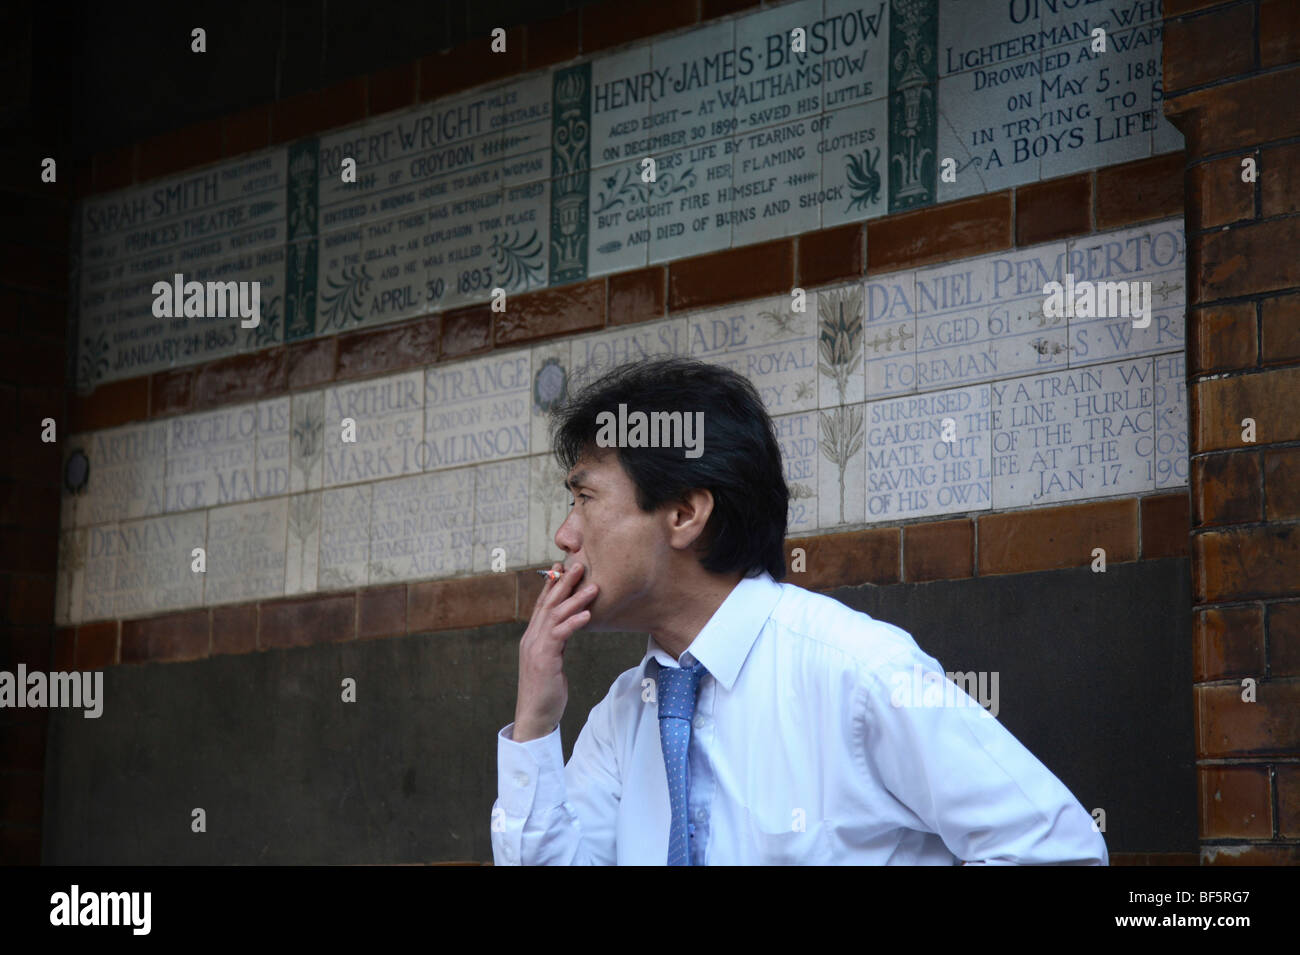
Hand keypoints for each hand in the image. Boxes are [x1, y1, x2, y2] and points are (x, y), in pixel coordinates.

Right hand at [512, 562, 597, 741]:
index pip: (542, 605)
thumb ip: (555, 644)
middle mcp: (531, 638)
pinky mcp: (544, 660)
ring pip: (555, 616)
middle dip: (564, 582)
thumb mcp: (550, 662)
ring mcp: (536, 648)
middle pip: (548, 604)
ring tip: (593, 587)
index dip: (552, 584)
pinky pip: (559, 635)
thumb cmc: (545, 691)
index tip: (562, 567)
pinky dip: (574, 622)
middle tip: (579, 565)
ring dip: (575, 599)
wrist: (535, 716)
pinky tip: (587, 614)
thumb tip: (565, 631)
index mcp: (532, 637)